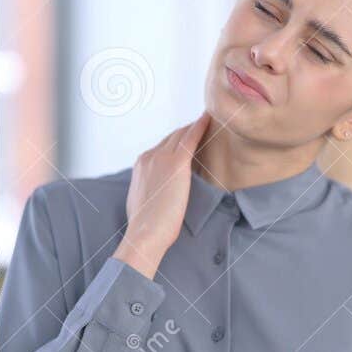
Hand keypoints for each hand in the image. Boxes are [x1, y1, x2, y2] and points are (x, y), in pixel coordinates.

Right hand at [112, 114, 210, 279]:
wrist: (145, 233)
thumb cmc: (146, 225)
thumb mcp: (143, 199)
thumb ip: (151, 186)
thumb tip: (159, 188)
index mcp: (141, 164)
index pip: (163, 146)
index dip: (176, 140)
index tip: (187, 137)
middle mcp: (149, 156)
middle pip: (172, 137)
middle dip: (186, 130)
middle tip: (203, 122)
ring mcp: (161, 158)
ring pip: (181, 134)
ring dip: (194, 126)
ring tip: (208, 118)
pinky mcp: (176, 164)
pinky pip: (190, 138)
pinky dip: (200, 126)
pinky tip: (209, 118)